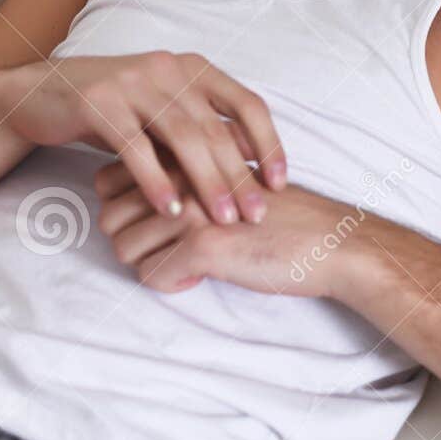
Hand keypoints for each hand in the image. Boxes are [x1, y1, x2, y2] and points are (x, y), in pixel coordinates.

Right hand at [0, 51, 285, 225]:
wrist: (40, 96)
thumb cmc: (113, 111)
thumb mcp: (164, 114)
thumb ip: (203, 129)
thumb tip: (253, 160)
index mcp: (191, 67)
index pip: (246, 103)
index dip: (269, 143)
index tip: (280, 184)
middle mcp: (167, 68)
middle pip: (216, 126)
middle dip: (239, 175)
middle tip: (256, 215)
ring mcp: (131, 82)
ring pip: (182, 136)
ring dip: (206, 181)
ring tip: (222, 220)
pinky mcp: (97, 101)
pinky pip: (135, 147)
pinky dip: (156, 181)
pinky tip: (170, 209)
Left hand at [93, 152, 367, 297]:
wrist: (331, 242)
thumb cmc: (284, 216)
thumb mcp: (229, 180)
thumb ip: (188, 177)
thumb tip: (141, 195)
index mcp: (186, 155)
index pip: (109, 181)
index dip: (126, 210)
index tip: (159, 225)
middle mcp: (183, 175)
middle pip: (109, 216)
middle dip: (132, 241)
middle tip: (169, 250)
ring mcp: (192, 208)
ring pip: (124, 247)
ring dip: (150, 264)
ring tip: (187, 264)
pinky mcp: (204, 244)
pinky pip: (151, 275)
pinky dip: (171, 284)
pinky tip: (202, 278)